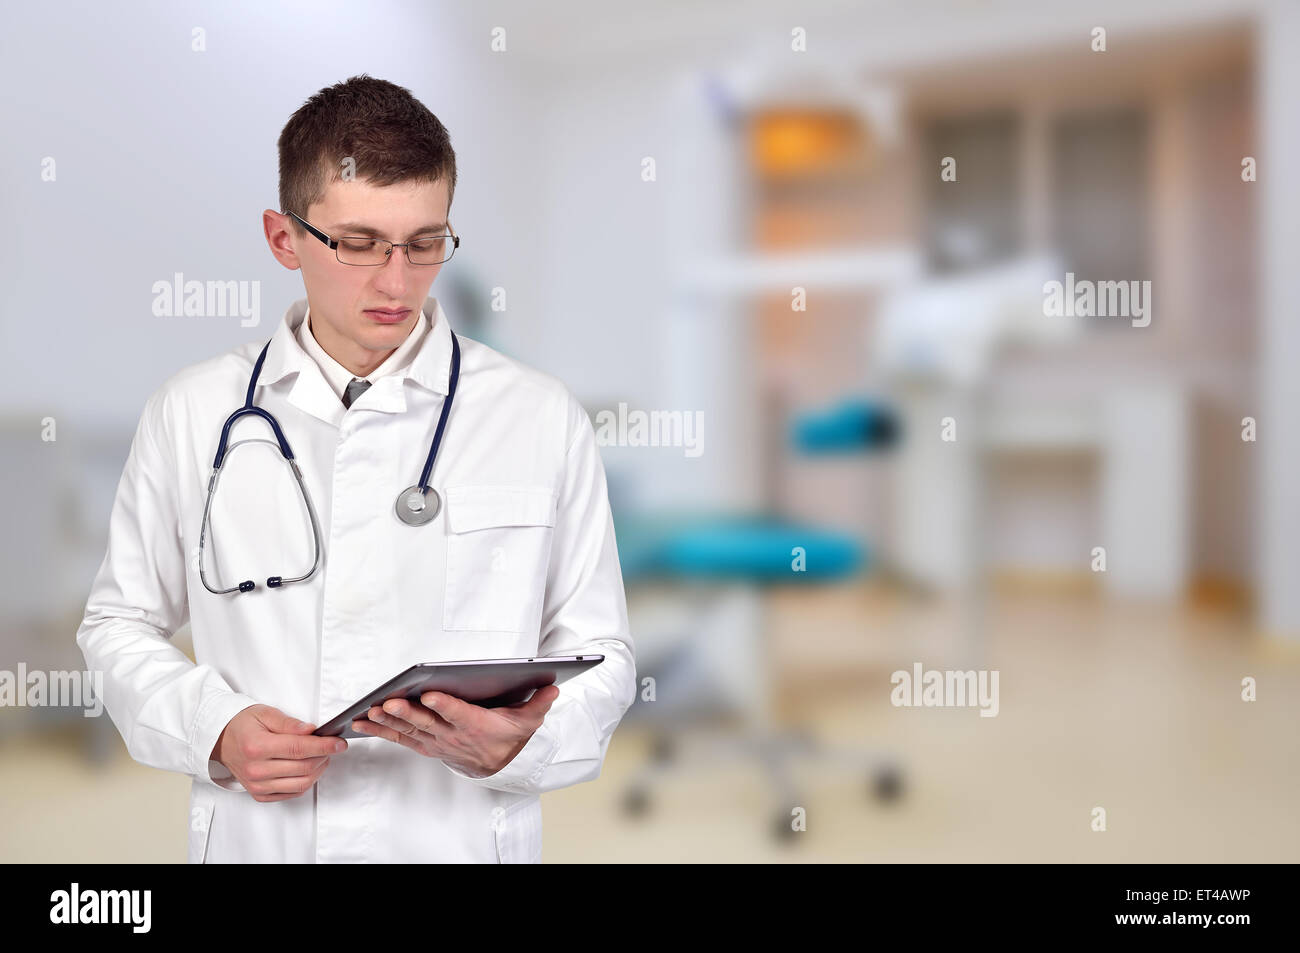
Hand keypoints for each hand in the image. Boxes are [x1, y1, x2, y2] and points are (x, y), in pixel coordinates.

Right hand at [212, 704, 345, 801]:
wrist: (221, 741)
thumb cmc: (242, 725)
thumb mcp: (264, 713)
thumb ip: (289, 723)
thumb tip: (311, 730)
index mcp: (257, 747)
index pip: (299, 749)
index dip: (324, 746)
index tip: (339, 743)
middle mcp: (256, 770)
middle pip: (303, 768)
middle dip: (324, 756)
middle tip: (331, 746)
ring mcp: (257, 785)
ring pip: (301, 784)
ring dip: (318, 770)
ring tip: (321, 756)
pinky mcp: (260, 794)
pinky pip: (292, 793)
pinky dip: (305, 781)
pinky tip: (308, 768)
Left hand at [351, 685, 559, 776]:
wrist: (500, 764)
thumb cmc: (510, 736)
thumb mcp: (529, 720)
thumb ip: (539, 703)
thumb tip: (552, 688)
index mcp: (477, 725)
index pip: (458, 714)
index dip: (444, 705)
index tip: (430, 695)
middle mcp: (453, 735)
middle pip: (427, 723)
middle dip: (406, 713)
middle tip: (389, 702)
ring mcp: (437, 741)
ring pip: (410, 731)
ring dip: (389, 722)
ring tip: (371, 711)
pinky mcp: (427, 745)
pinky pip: (401, 738)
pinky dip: (382, 731)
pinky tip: (365, 722)